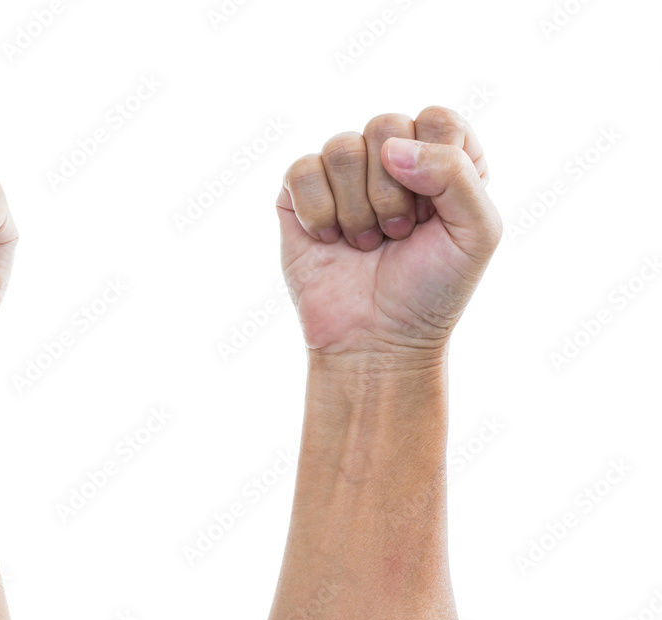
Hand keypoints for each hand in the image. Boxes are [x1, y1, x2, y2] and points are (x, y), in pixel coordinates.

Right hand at [276, 106, 501, 359]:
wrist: (376, 343)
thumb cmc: (431, 292)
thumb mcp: (477, 233)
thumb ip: (456, 172)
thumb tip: (391, 148)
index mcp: (441, 158)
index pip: (437, 119)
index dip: (434, 167)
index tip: (432, 218)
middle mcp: (391, 159)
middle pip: (385, 127)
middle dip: (392, 193)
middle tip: (397, 236)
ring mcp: (342, 176)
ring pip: (341, 148)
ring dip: (356, 210)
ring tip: (366, 244)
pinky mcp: (299, 196)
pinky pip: (301, 170)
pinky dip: (318, 213)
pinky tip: (330, 241)